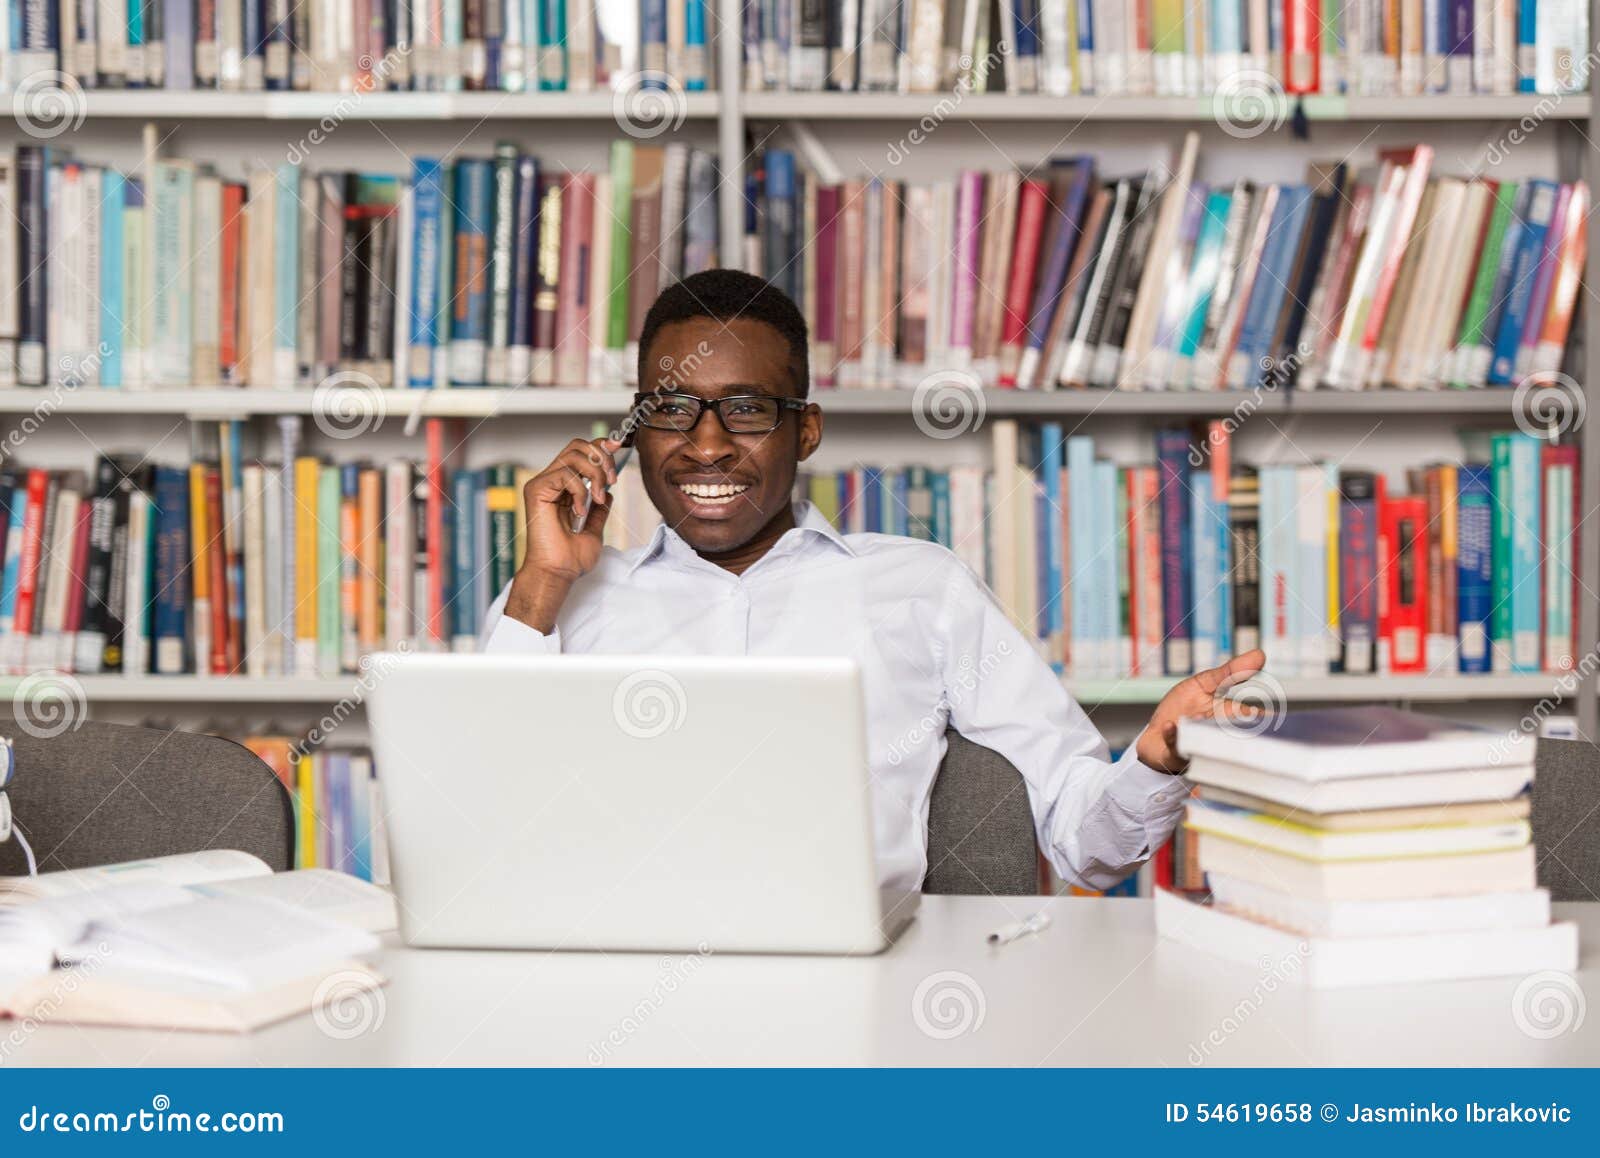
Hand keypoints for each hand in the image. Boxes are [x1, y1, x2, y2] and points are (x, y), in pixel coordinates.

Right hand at [502, 437, 619, 631]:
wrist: (558, 572)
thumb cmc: (570, 557)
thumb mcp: (595, 529)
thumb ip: (599, 509)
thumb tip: (608, 494)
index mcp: (563, 488)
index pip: (581, 453)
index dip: (600, 446)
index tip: (619, 446)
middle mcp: (551, 482)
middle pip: (578, 446)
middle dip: (602, 458)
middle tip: (611, 481)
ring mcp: (542, 484)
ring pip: (574, 455)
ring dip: (595, 474)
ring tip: (597, 499)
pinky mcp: (537, 490)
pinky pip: (565, 474)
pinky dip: (580, 491)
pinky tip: (580, 511)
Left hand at [1134, 649, 1267, 773]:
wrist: (1155, 735)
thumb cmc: (1183, 710)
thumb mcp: (1204, 684)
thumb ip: (1229, 672)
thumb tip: (1259, 654)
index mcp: (1230, 719)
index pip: (1252, 719)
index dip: (1261, 718)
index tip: (1269, 715)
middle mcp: (1217, 737)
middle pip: (1235, 737)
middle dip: (1238, 730)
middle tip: (1241, 719)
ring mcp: (1196, 746)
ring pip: (1207, 744)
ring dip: (1204, 730)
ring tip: (1199, 718)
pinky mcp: (1175, 753)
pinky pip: (1175, 746)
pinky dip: (1172, 735)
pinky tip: (1170, 726)